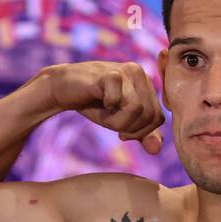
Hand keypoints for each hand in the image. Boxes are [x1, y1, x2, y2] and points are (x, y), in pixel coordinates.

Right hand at [42, 60, 165, 153]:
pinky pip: (119, 102)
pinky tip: (98, 101)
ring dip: (117, 121)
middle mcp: (139, 73)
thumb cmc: (93, 104)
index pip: (158, 118)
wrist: (62, 88)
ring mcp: (126, 71)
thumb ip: (141, 134)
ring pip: (137, 110)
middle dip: (130, 129)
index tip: (122, 131)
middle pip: (150, 116)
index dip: (141, 132)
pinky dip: (107, 110)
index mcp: (146, 84)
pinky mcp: (111, 73)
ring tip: (105, 113)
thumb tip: (156, 150)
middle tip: (111, 124)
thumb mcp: (121, 122)